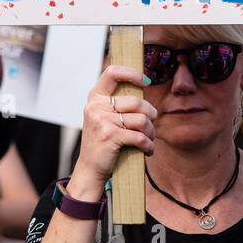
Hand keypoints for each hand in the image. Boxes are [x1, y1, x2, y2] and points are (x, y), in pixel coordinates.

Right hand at [67, 64, 156, 200]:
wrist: (90, 169)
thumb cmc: (103, 142)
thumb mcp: (104, 117)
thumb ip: (117, 102)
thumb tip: (144, 86)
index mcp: (95, 98)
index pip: (112, 72)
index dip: (132, 74)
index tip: (146, 82)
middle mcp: (96, 106)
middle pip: (137, 102)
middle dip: (151, 114)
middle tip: (152, 124)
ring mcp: (102, 121)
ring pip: (142, 120)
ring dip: (151, 132)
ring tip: (149, 139)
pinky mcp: (110, 136)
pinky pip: (140, 137)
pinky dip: (148, 145)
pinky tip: (147, 150)